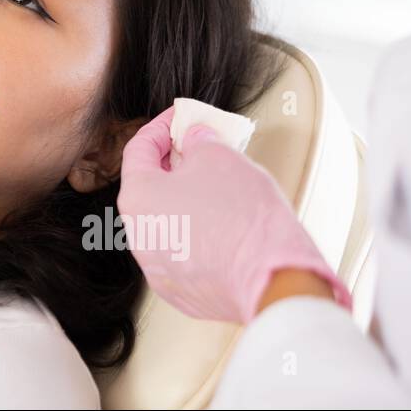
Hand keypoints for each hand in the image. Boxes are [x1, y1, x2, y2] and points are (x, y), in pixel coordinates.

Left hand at [117, 105, 352, 323]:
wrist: (273, 282)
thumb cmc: (243, 218)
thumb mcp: (220, 156)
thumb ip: (199, 141)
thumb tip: (195, 140)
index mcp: (137, 199)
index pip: (138, 150)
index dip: (161, 128)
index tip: (179, 119)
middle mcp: (138, 237)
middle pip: (150, 189)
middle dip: (174, 165)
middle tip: (199, 150)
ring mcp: (157, 269)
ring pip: (167, 223)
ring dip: (185, 202)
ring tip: (217, 188)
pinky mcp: (181, 292)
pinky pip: (184, 254)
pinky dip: (198, 236)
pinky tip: (224, 227)